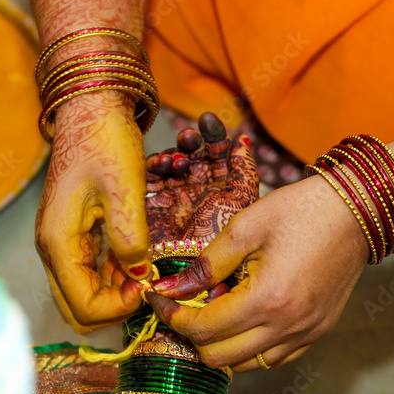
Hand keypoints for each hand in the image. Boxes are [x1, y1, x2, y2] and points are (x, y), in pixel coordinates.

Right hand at [35, 91, 150, 332]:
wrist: (91, 107)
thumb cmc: (104, 139)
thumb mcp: (124, 188)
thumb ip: (130, 237)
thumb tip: (139, 277)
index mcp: (58, 241)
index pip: (83, 306)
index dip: (119, 307)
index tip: (149, 284)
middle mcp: (52, 249)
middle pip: (78, 309)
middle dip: (115, 307)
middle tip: (148, 284)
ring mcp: (60, 243)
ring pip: (84, 293)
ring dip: (117, 292)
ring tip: (148, 268)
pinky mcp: (73, 235)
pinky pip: (90, 272)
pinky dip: (115, 275)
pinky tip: (139, 257)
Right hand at [145, 112, 258, 247]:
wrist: (199, 273)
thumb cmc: (224, 237)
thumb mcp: (240, 199)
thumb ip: (243, 168)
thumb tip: (243, 139)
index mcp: (219, 182)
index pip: (215, 150)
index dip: (212, 134)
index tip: (208, 120)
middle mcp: (196, 185)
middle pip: (189, 153)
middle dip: (188, 142)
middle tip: (187, 138)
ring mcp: (173, 194)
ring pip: (169, 164)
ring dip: (170, 156)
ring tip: (173, 160)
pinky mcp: (153, 206)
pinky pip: (150, 181)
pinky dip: (152, 170)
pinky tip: (159, 166)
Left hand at [147, 174, 369, 371]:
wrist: (356, 210)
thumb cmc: (300, 211)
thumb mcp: (245, 228)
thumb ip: (205, 265)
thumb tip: (170, 290)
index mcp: (267, 299)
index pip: (203, 329)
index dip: (172, 317)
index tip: (159, 299)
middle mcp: (287, 326)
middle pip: (219, 358)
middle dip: (193, 334)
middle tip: (185, 305)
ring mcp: (305, 333)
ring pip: (246, 365)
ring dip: (222, 345)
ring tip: (216, 311)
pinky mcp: (318, 332)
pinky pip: (274, 359)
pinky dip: (251, 349)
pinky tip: (245, 319)